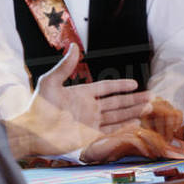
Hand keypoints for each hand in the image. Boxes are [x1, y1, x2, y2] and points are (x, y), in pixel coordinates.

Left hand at [13, 46, 149, 154]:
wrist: (32, 131)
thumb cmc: (38, 106)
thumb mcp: (50, 82)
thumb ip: (65, 66)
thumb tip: (73, 46)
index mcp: (82, 94)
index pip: (106, 88)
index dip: (120, 86)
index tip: (135, 84)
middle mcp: (89, 108)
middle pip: (117, 103)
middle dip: (133, 100)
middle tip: (151, 97)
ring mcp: (90, 123)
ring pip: (117, 117)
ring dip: (133, 113)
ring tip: (149, 108)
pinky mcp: (89, 137)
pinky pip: (111, 132)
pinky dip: (124, 128)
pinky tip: (136, 124)